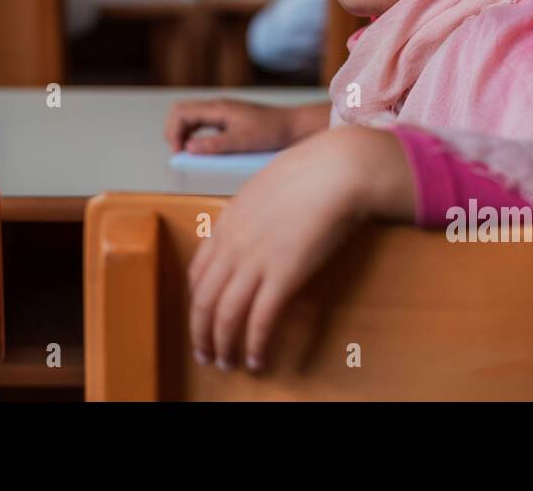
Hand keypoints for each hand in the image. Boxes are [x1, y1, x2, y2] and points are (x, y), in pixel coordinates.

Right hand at [164, 98, 298, 153]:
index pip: (181, 112)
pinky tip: (199, 148)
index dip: (174, 132)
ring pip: (190, 117)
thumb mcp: (241, 142)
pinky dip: (193, 134)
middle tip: (178, 152)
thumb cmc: (270, 131)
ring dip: (182, 133)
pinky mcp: (226, 119)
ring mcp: (221, 112)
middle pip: (181, 111)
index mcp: (217, 107)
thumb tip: (189, 148)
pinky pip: (201, 123)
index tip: (179, 152)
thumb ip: (214, 145)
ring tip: (185, 152)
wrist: (291, 126)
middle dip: (173, 130)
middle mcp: (216, 106)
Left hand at [187, 124, 413, 372]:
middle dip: (200, 333)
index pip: (197, 272)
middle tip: (205, 354)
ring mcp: (256, 260)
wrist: (336, 170)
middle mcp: (233, 245)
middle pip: (203, 299)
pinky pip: (261, 319)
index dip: (196, 302)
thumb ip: (249, 215)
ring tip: (227, 363)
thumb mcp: (263, 189)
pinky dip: (256, 344)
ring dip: (223, 345)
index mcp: (226, 223)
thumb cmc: (309, 172)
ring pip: (225, 314)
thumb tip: (250, 233)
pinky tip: (258, 359)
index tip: (201, 319)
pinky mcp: (284, 275)